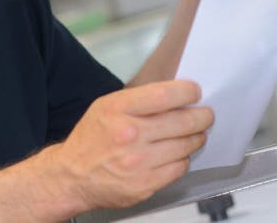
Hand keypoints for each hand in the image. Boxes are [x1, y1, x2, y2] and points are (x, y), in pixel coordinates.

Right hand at [54, 79, 213, 209]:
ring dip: (196, 138)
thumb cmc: (91, 139)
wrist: (71, 176)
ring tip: (196, 134)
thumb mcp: (106, 106)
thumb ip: (138, 100)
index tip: (195, 92)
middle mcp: (129, 134)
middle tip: (205, 115)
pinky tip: (178, 154)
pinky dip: (183, 159)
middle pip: (182, 121)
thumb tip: (175, 96)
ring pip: (185, 145)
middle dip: (201, 116)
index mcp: (118, 109)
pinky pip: (179, 167)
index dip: (187, 92)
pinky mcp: (145, 184)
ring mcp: (138, 162)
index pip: (164, 95)